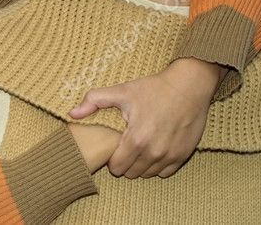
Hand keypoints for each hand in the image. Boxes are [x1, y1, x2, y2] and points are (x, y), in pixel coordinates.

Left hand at [69, 58, 221, 177]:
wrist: (188, 86)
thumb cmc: (153, 88)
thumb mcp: (121, 91)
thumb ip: (93, 101)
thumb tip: (72, 113)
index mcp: (136, 139)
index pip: (117, 167)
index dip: (111, 158)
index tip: (114, 145)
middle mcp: (154, 152)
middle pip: (131, 173)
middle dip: (125, 162)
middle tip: (125, 146)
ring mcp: (170, 155)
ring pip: (148, 174)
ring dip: (141, 165)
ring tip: (139, 147)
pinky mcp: (183, 155)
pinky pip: (165, 172)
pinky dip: (157, 165)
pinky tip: (153, 149)